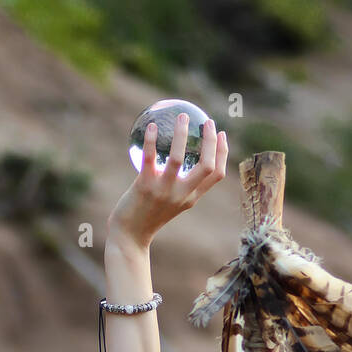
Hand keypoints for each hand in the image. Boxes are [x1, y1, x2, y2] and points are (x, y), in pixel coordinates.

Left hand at [106, 114, 228, 249]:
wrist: (129, 236)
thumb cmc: (147, 215)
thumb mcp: (169, 201)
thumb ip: (177, 184)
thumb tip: (178, 154)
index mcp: (191, 198)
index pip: (216, 174)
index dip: (223, 152)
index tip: (222, 134)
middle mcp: (182, 195)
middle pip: (206, 165)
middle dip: (211, 141)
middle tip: (208, 122)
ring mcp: (164, 191)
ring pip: (179, 158)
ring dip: (182, 133)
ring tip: (182, 116)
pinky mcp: (144, 187)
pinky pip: (149, 158)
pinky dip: (151, 139)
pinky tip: (151, 126)